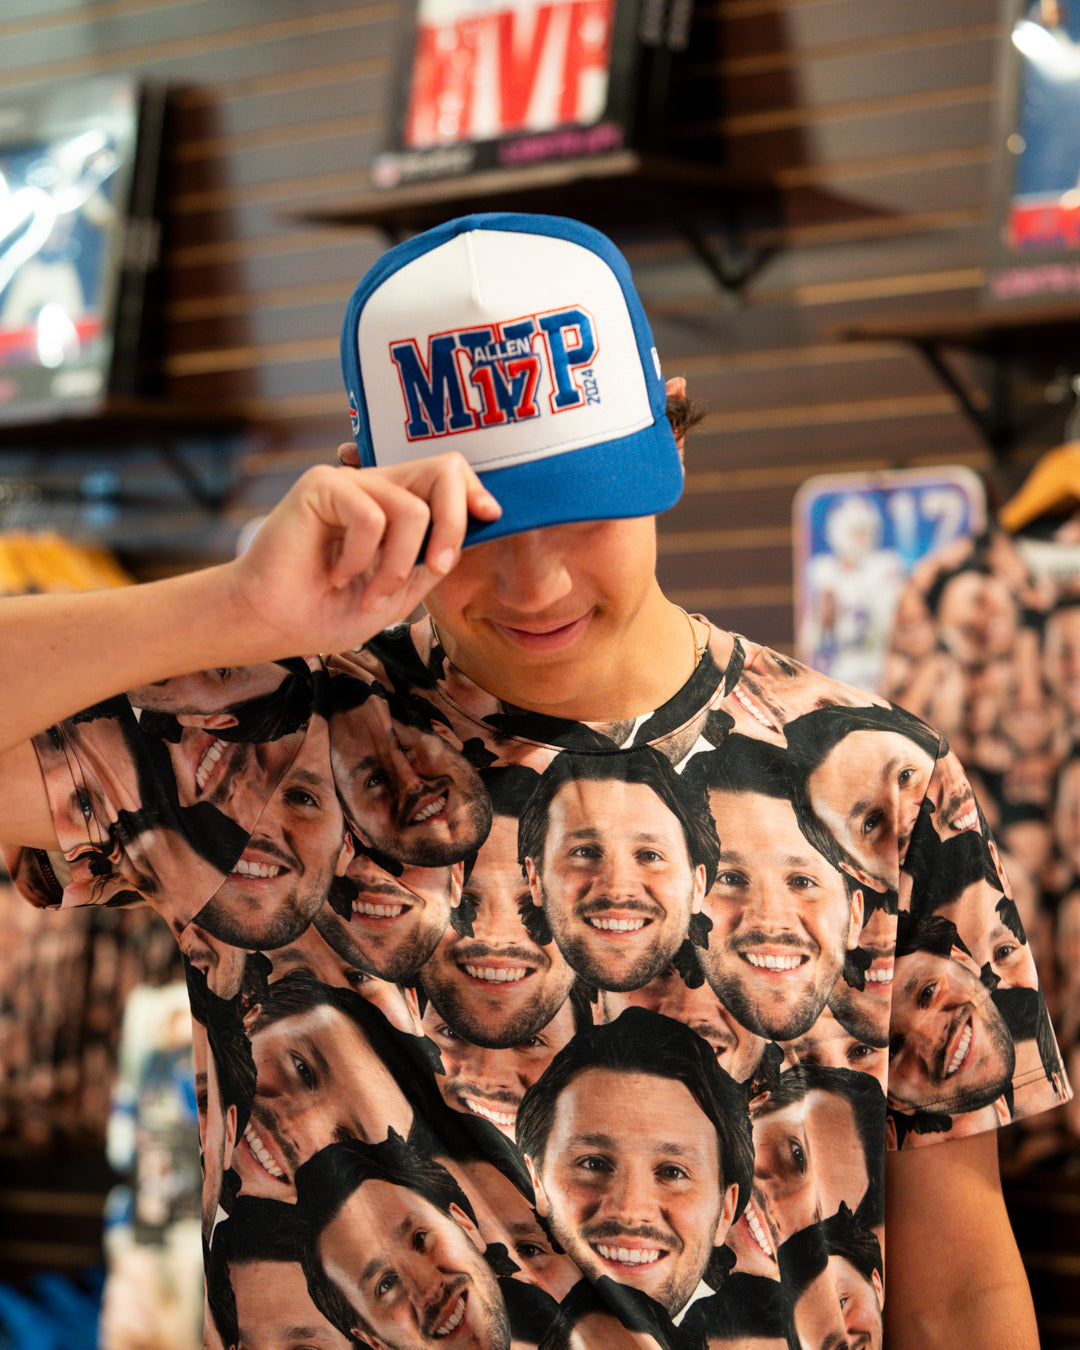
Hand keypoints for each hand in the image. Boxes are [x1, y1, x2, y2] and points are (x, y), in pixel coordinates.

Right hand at [225, 452, 500, 657]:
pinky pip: (372, 516)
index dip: (475, 492)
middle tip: (437, 567)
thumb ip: (433, 558)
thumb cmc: (328, 611)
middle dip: (455, 524)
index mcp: (397, 506)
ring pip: (413, 509)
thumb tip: (477, 522)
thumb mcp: (400, 590)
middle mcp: (376, 486)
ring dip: (398, 565)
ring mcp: (349, 481)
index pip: (449, 476)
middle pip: (445, 468)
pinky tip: (336, 574)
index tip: (491, 517)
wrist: (272, 625)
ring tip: (367, 591)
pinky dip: (361, 558)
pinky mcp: (321, 484)